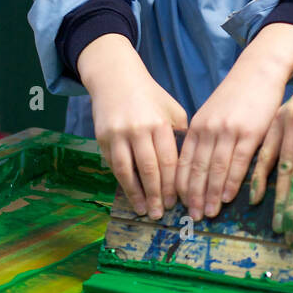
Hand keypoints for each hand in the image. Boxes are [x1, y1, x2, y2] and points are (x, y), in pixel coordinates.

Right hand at [78, 35, 187, 219]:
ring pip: (127, 171)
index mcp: (159, 123)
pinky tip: (129, 193)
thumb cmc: (150, 96)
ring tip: (143, 210)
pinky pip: (113, 164)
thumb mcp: (171, 109)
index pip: (168, 161)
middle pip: (148, 169)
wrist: (116, 78)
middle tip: (160, 214)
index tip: (176, 201)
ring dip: (136, 194)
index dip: (172, 184)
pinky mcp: (102, 138)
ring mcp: (118, 134)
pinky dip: (121, 181)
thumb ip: (181, 134)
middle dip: (156, 194)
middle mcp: (138, 130)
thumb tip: (190, 163)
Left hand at [175, 62, 290, 219]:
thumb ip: (205, 136)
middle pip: (196, 169)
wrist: (259, 70)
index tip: (179, 204)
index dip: (180, 185)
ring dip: (211, 195)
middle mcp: (208, 129)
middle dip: (193, 196)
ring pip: (214, 169)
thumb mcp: (213, 113)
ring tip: (208, 213)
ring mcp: (228, 131)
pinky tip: (227, 197)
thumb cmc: (238, 95)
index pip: (183, 161)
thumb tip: (199, 166)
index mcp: (197, 125)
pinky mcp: (249, 132)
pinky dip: (230, 182)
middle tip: (192, 216)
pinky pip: (237, 162)